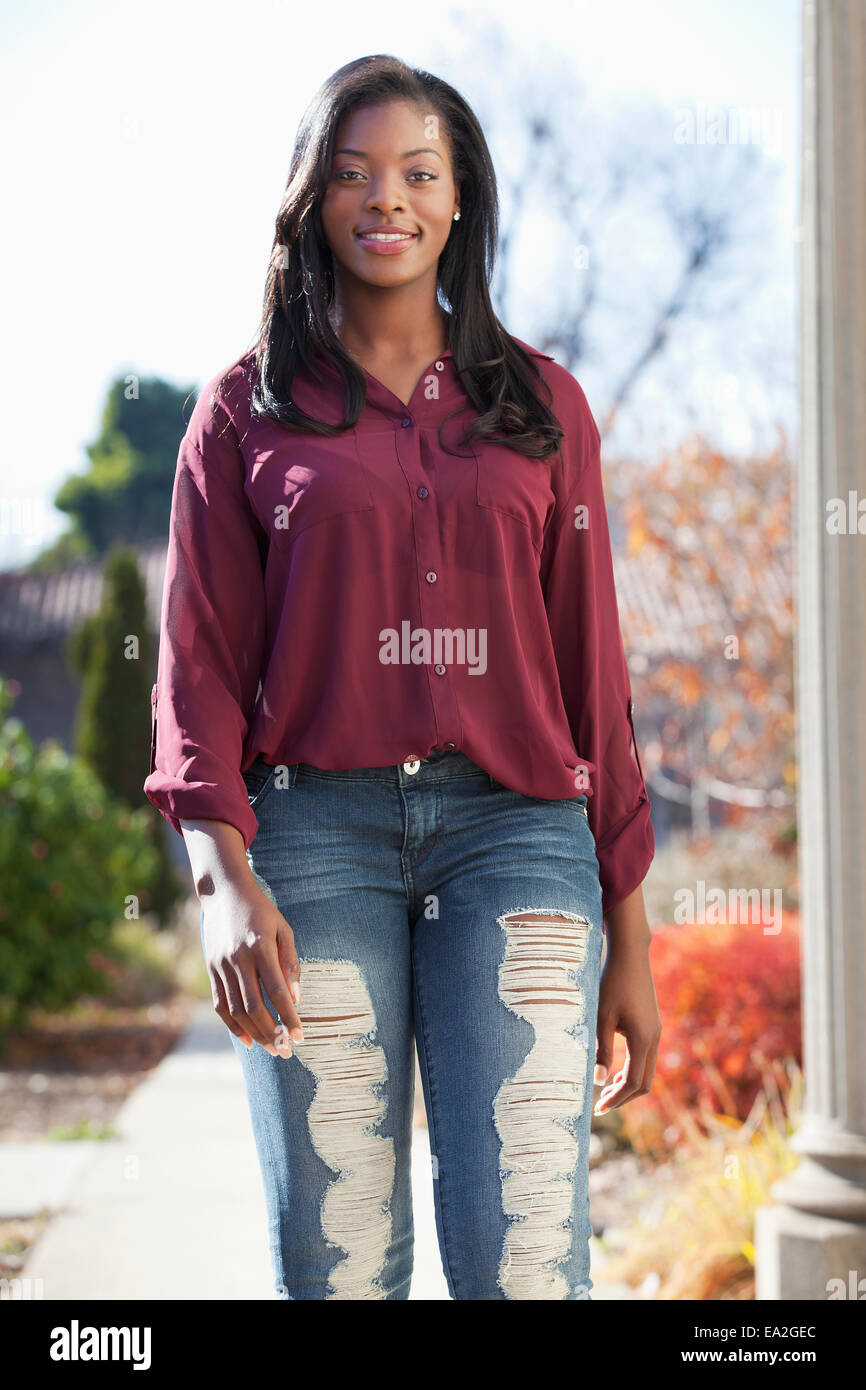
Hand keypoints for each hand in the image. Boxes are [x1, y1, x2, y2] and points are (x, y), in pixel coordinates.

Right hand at [202, 882, 302, 1056]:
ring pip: (236, 1010)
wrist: (224, 893)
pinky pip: (220, 1005)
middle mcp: (238, 959)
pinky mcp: (211, 970)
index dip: (288, 1016)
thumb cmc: (261, 912)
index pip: (276, 990)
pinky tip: (247, 1040)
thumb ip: (290, 962)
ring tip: (272, 1048)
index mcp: (260, 946)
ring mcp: (221, 966)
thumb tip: (297, 998)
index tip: (300, 1036)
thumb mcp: (283, 929)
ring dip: (254, 1034)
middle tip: (286, 1050)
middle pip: (254, 1007)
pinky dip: (232, 1026)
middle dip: (271, 1032)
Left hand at [593, 939, 660, 1114]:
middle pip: (645, 1083)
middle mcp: (654, 1039)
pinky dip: (632, 1070)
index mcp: (643, 1039)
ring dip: (628, 1085)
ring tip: (606, 1091)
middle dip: (624, 1097)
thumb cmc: (612, 984)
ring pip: (647, 1071)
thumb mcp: (601, 1017)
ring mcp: (656, 1032)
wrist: (630, 956)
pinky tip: (615, 1070)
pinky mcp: (652, 1026)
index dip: (616, 1099)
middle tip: (601, 1105)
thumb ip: (601, 1049)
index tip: (598, 1108)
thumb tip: (599, 1081)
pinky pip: (646, 1058)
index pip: (633, 1083)